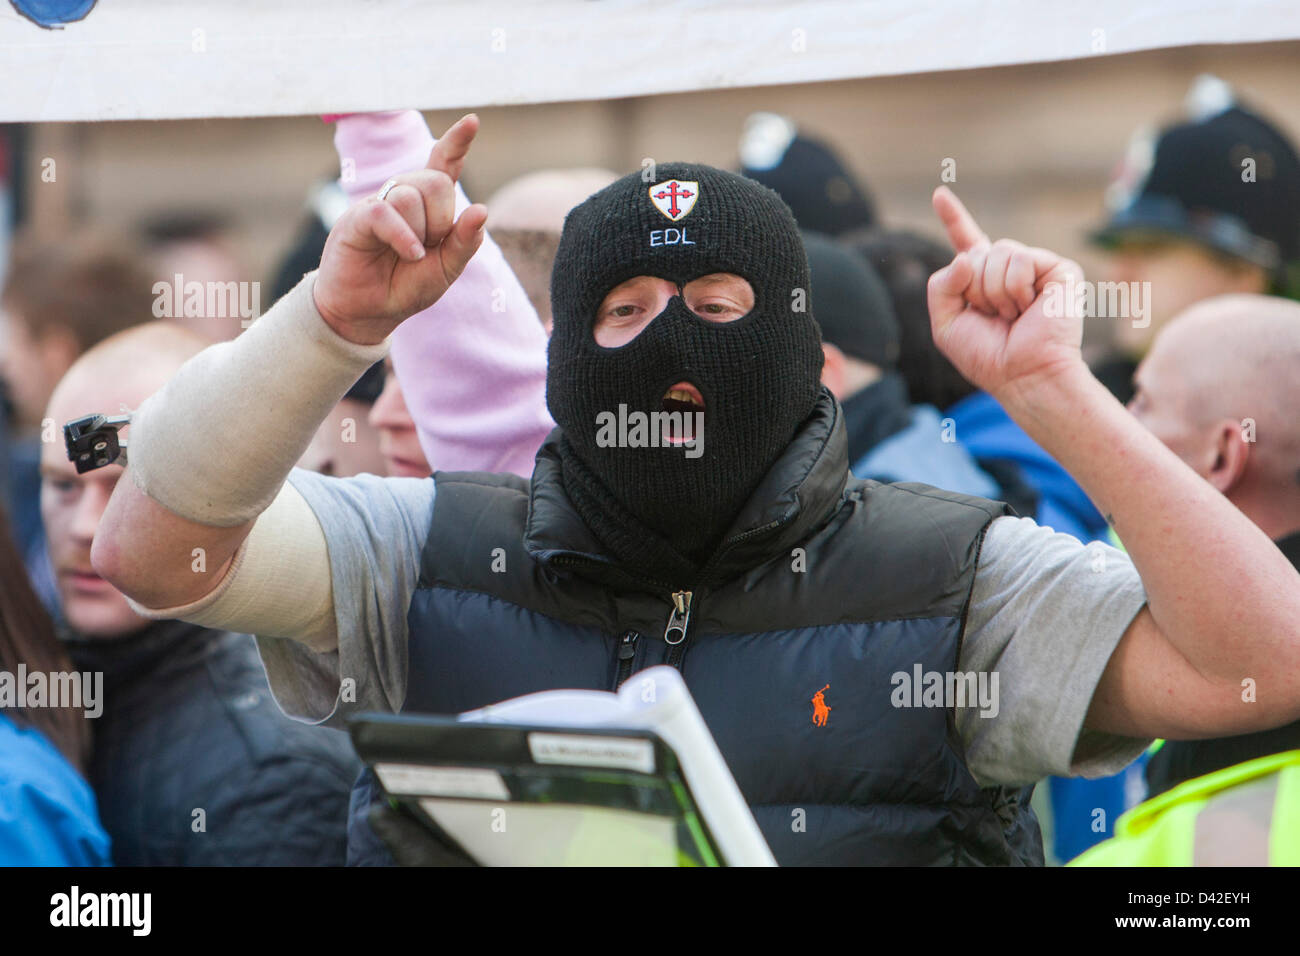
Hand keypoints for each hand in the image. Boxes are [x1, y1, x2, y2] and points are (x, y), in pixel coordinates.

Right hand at [312, 114, 487, 345]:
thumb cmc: (404, 287)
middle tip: (428, 247)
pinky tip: (409, 255)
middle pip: (436, 182)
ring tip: (408, 255)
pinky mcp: (358, 217)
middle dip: (441, 220)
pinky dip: (403, 237)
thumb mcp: (445, 269)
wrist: (366, 313)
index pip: (444, 165)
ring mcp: (380, 203)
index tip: (473, 121)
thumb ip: (464, 242)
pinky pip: (386, 212)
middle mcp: (404, 196)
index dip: (457, 143)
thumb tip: (482, 210)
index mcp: (428, 206)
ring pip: (411, 194)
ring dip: (420, 232)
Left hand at [926, 186, 1086, 399]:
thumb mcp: (946, 324)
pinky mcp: (1059, 269)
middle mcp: (1010, 270)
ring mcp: (1035, 268)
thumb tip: (967, 256)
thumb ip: (940, 286)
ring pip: (998, 253)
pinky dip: (1017, 288)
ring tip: (1014, 315)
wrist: (1022, 375)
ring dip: (996, 292)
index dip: (953, 217)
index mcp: (983, 280)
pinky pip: (1021, 260)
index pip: (966, 242)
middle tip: (996, 318)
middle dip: (975, 290)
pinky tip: (1030, 307)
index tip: (939, 194)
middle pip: (975, 254)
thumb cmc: (987, 356)